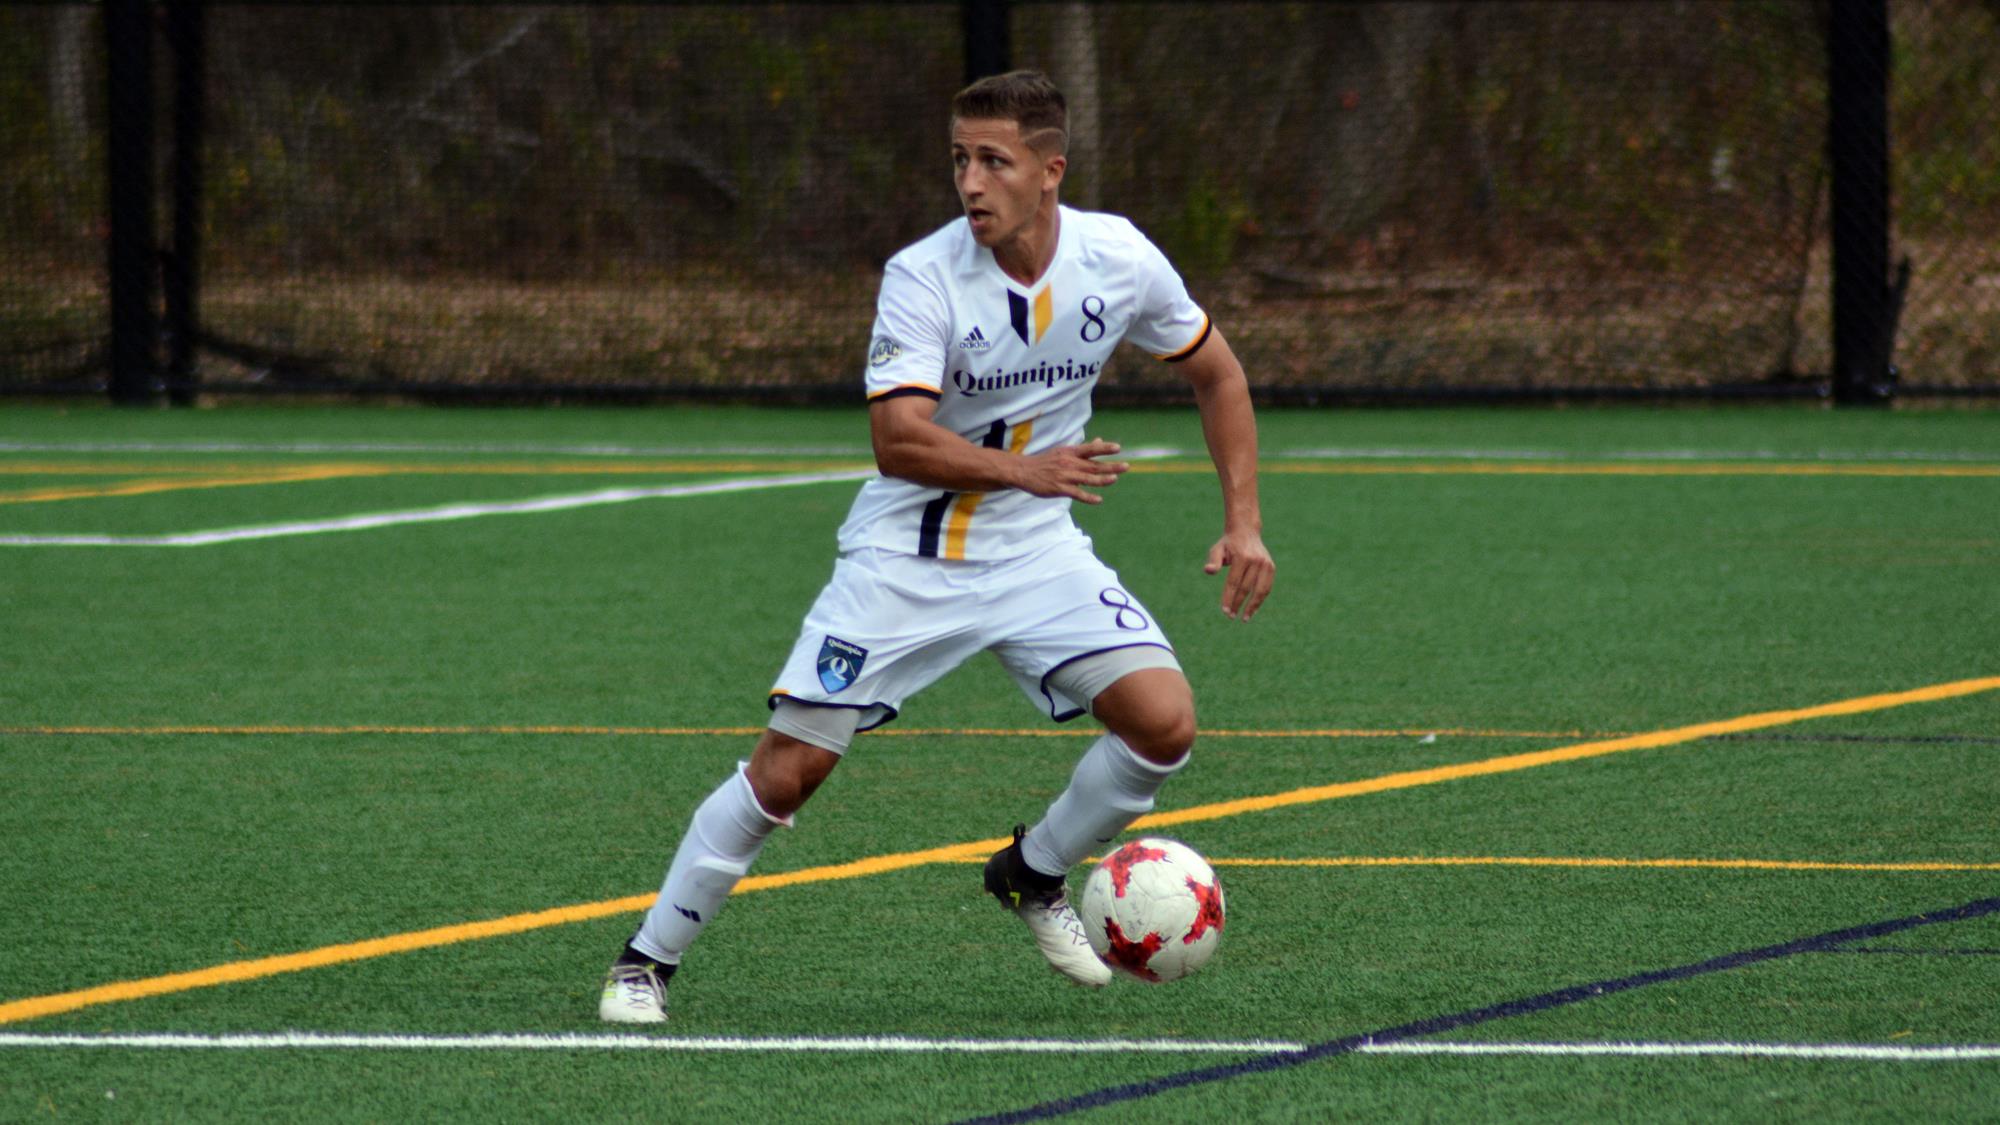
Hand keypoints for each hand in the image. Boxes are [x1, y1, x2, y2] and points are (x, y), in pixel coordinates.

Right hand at [1012, 439, 1129, 504]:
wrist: (1024, 471)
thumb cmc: (1047, 461)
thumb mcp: (1064, 451)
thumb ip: (1083, 449)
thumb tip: (1100, 441)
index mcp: (1071, 452)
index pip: (1090, 449)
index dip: (1104, 448)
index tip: (1117, 448)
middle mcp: (1069, 463)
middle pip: (1094, 465)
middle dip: (1111, 466)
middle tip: (1126, 466)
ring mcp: (1065, 476)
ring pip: (1088, 479)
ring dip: (1102, 479)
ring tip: (1114, 479)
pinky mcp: (1060, 488)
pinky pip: (1077, 494)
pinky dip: (1088, 497)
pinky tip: (1098, 500)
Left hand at [1203, 528, 1273, 620]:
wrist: (1246, 531)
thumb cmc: (1228, 544)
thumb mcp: (1217, 549)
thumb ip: (1213, 561)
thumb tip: (1208, 571)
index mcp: (1242, 557)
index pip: (1234, 583)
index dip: (1229, 598)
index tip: (1224, 611)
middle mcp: (1256, 561)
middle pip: (1246, 588)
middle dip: (1238, 604)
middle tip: (1230, 616)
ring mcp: (1266, 564)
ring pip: (1260, 590)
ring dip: (1252, 606)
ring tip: (1245, 618)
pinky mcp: (1271, 567)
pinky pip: (1267, 587)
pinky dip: (1260, 600)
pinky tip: (1253, 609)